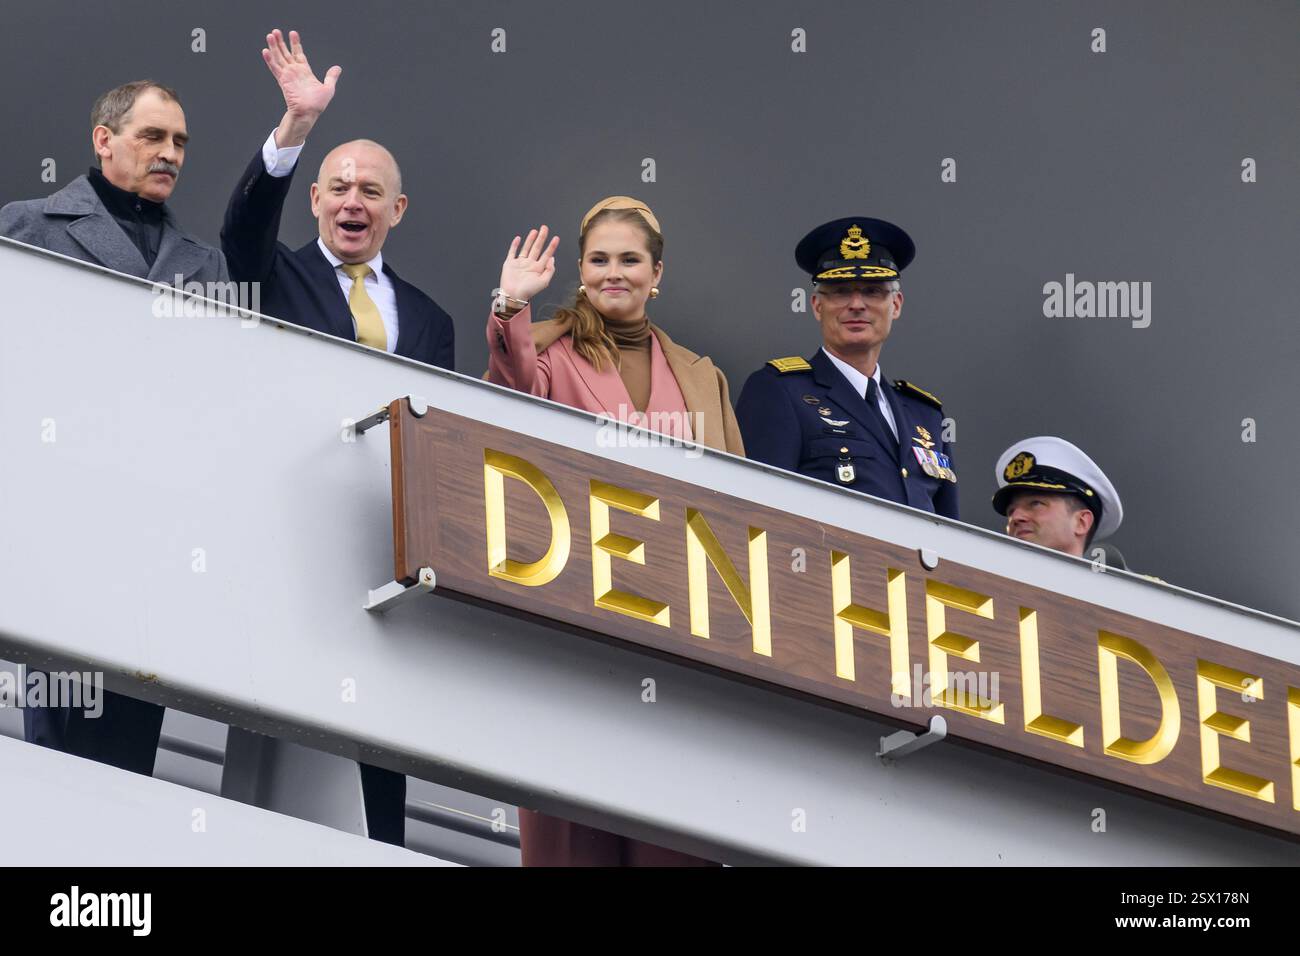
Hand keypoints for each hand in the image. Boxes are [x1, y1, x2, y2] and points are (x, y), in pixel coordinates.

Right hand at [263, 29, 340, 145]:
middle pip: (286, 53)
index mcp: (305, 71)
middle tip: (276, 31)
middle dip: (281, 42)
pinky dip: (270, 60)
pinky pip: (275, 68)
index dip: (295, 43)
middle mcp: (295, 71)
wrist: (309, 113)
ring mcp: (288, 75)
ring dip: (274, 46)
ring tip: (270, 35)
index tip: (293, 33)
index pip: (298, 53)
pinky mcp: (283, 80)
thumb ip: (331, 77)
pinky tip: (265, 50)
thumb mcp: (328, 88)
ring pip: (279, 57)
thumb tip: (338, 68)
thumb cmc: (318, 104)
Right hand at [499, 227, 559, 301]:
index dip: (551, 246)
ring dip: (530, 240)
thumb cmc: (529, 291)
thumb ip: (550, 270)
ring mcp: (520, 263)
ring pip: (526, 248)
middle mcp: (530, 264)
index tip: (556, 238)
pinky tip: (518, 238)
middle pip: (537, 248)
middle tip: (545, 228)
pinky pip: (512, 252)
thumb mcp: (544, 282)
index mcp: (538, 268)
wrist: (514, 295)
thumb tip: (552, 258)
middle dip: (541, 238)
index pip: (546, 255)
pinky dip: (514, 245)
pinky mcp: (510, 263)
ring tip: (535, 231)